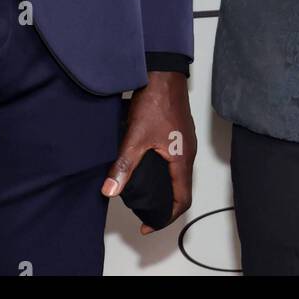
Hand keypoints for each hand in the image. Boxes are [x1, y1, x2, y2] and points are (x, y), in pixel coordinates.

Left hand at [101, 72, 195, 233]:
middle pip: (182, 189)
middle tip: (145, 212)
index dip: (166, 219)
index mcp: (182, 159)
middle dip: (165, 205)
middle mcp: (188, 153)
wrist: (164, 71)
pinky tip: (145, 162)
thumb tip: (110, 191)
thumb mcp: (135, 136)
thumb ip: (124, 165)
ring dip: (165, 186)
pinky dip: (164, 169)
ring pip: (179, 173)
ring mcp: (185, 141)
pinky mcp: (178, 131)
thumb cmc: (156, 100)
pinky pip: (175, 158)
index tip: (148, 226)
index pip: (182, 200)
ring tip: (144, 191)